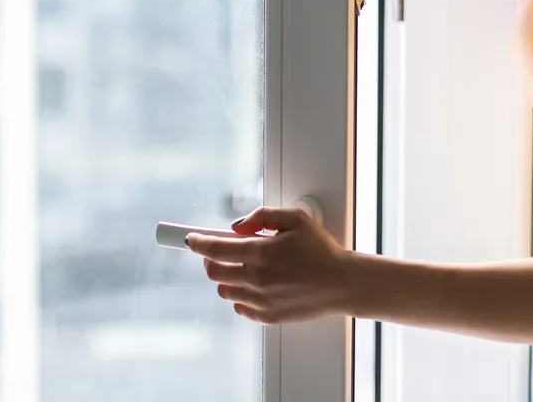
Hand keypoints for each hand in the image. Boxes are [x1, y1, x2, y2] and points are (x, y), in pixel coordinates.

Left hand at [187, 206, 351, 324]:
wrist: (341, 283)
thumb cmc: (321, 250)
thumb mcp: (295, 218)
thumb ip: (262, 215)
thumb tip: (237, 226)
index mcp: (261, 252)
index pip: (215, 248)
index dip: (197, 242)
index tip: (190, 239)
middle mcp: (256, 278)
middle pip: (213, 272)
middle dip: (209, 260)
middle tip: (219, 252)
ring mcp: (260, 300)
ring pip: (224, 290)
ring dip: (226, 277)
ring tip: (243, 268)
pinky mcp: (267, 316)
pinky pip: (240, 307)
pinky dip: (240, 295)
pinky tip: (254, 285)